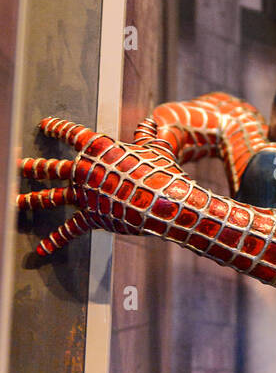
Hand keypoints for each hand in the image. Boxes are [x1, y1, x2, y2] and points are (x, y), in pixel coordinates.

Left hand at [18, 116, 181, 255]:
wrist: (163, 199)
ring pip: (51, 197)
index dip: (57, 127)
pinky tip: (41, 250)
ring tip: (15, 201)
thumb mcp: (157, 147)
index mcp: (99, 148)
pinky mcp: (90, 217)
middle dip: (33, 167)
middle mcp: (85, 170)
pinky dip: (55, 240)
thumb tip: (150, 122)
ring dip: (31, 199)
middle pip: (52, 168)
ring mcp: (84, 195)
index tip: (44, 124)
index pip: (72, 134)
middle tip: (18, 166)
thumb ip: (148, 134)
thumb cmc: (161, 169)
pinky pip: (69, 230)